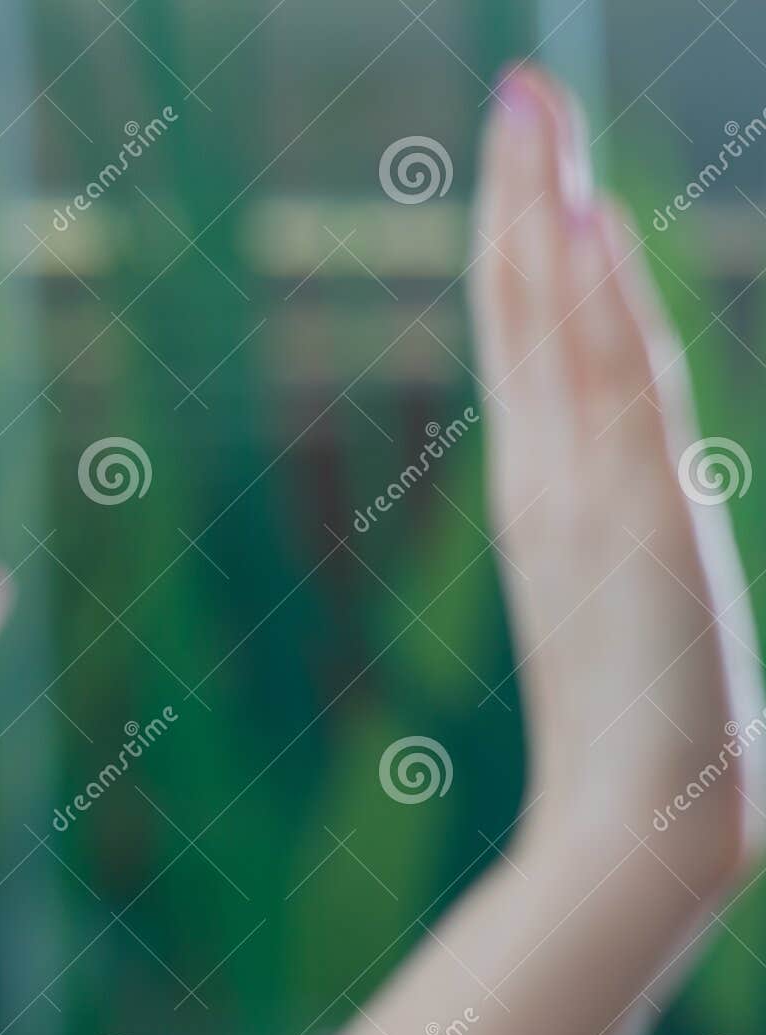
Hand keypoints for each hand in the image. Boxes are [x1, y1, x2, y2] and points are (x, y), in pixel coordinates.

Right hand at [473, 67, 762, 868]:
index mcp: (545, 494)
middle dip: (517, 196)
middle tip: (513, 90)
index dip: (521, 250)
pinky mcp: (630, 516)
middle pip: (527, 312)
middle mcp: (549, 475)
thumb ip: (606, 547)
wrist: (638, 826)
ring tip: (528, 109)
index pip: (531, 346)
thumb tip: (613, 503)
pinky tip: (584, 222)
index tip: (523, 169)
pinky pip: (609, 383)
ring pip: (556, 328)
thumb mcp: (617, 616)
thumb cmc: (640, 739)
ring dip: (542, 211)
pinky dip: (593, 298)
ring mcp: (581, 491)